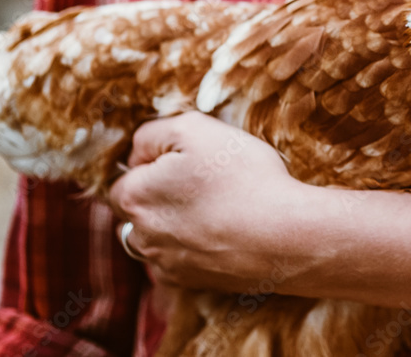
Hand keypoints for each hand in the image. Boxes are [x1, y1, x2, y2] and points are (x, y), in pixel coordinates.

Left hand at [109, 112, 315, 292]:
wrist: (286, 236)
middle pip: (138, 210)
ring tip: (215, 208)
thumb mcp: (195, 129)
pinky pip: (182, 260)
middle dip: (161, 196)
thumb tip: (137, 154)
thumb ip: (152, 134)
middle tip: (204, 182)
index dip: (155, 164)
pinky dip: (196, 247)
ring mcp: (166, 264)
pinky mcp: (192, 282)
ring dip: (175, 224)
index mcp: (134, 197)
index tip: (190, 160)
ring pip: (158, 238)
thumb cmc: (242, 178)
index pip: (125, 178)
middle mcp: (141, 236)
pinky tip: (224, 233)